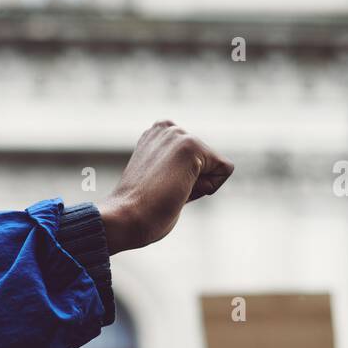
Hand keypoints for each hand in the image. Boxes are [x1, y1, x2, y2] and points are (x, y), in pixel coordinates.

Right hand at [99, 121, 233, 252]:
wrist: (123, 219)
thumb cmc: (139, 211)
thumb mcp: (158, 181)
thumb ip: (178, 170)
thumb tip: (195, 172)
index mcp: (156, 135)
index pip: (198, 161)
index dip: (185, 183)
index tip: (158, 189)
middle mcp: (166, 128)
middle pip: (209, 162)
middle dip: (194, 183)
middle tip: (163, 192)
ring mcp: (177, 134)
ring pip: (216, 166)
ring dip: (198, 186)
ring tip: (168, 190)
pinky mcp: (190, 145)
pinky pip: (224, 170)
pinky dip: (208, 188)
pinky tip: (179, 188)